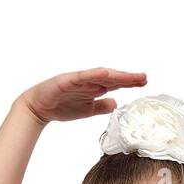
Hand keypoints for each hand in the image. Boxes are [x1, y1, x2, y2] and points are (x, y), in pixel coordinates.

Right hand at [18, 67, 146, 124]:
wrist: (39, 108)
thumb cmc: (61, 106)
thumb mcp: (87, 110)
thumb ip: (101, 106)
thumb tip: (116, 104)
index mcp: (93, 88)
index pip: (115, 83)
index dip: (129, 82)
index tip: (144, 82)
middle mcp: (88, 81)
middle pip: (112, 78)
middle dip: (127, 78)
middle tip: (144, 78)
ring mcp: (78, 80)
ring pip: (100, 76)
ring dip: (115, 75)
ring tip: (129, 76)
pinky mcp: (66, 81)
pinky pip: (82, 77)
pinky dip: (93, 74)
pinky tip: (105, 74)